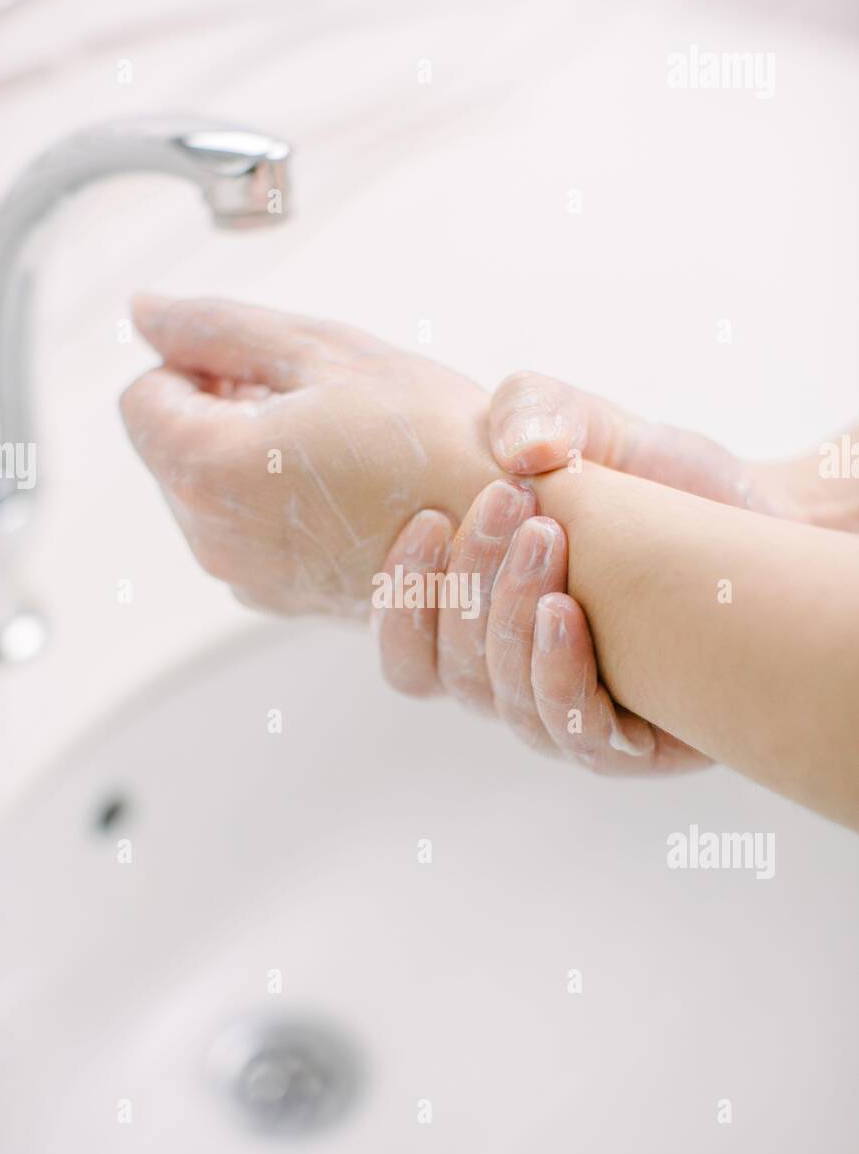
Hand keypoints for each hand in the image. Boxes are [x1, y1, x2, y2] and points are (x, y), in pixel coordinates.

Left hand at [120, 295, 500, 617]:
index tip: (265, 367)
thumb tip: (144, 312)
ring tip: (338, 441)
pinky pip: (246, 532)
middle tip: (314, 397)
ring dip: (249, 453)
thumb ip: (219, 328)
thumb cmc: (436, 440)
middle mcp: (215, 542)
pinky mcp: (282, 599)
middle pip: (168, 448)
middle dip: (220, 409)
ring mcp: (249, 581)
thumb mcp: (326, 353)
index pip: (143, 397)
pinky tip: (344, 484)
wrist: (516, 533)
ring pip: (205, 491)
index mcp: (211, 472)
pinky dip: (274, 500)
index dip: (198, 365)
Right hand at [378, 372, 846, 773]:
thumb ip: (531, 410)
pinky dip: (556, 674)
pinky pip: (573, 732)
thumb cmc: (651, 479)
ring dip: (509, 617)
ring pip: (503, 702)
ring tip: (546, 537)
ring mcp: (568, 717)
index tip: (429, 522)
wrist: (752, 517)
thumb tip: (518, 452)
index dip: (400, 601)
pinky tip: (569, 612)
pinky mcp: (631, 742)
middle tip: (511, 503)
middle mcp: (515, 682)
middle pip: (450, 671)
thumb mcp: (582, 423)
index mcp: (479, 630)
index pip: (408, 656)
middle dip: (467, 582)